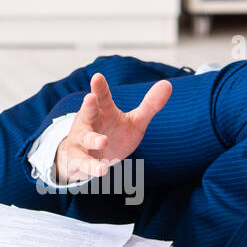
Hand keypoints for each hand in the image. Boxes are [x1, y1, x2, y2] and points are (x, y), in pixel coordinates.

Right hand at [54, 72, 171, 183]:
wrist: (90, 159)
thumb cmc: (113, 135)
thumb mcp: (134, 122)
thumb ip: (149, 105)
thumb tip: (168, 83)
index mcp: (103, 111)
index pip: (102, 98)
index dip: (100, 88)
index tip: (97, 76)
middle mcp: (88, 123)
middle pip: (87, 113)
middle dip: (88, 106)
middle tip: (90, 98)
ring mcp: (81, 142)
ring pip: (85, 139)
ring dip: (93, 139)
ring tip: (104, 141)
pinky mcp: (77, 160)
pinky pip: (82, 163)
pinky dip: (91, 167)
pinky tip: (102, 170)